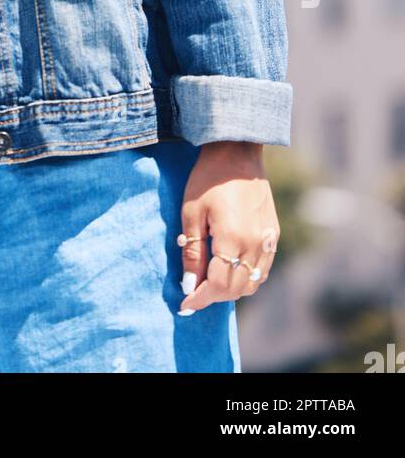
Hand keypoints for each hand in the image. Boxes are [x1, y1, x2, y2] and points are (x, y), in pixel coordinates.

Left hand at [177, 141, 279, 313]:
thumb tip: (190, 285)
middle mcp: (255, 244)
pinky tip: (231, 270)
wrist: (237, 152)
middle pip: (235, 288)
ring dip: (231, 290)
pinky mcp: (273, 234)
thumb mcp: (191, 212)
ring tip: (210, 283)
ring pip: (252, 283)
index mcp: (233, 238)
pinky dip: (247, 278)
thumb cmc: (208, 179)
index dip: (200, 298)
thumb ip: (193, 252)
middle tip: (193, 293)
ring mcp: (268, 240)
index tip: (184, 304)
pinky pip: (263, 269)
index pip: (218, 284)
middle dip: (213, 297)